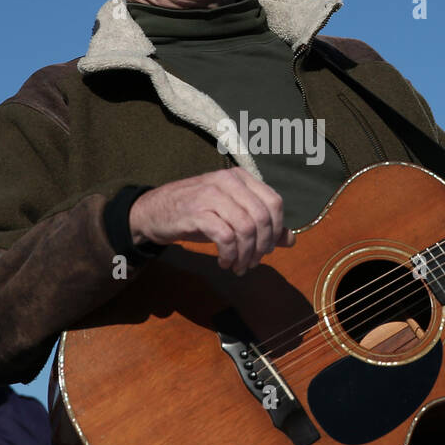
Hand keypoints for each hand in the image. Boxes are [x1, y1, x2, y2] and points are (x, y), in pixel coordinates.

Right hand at [128, 168, 295, 274]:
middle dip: (262, 246)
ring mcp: (211, 195)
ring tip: (239, 266)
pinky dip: (229, 255)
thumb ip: (262, 225)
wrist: (154, 211)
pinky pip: (225, 237)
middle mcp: (228, 181)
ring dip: (246, 254)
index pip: (274, 202)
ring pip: (246, 228)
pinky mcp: (196, 212)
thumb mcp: (232, 215)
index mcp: (241, 178)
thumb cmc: (197, 213)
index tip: (267, 249)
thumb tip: (291, 240)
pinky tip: (224, 262)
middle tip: (253, 262)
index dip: (276, 230)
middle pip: (262, 217)